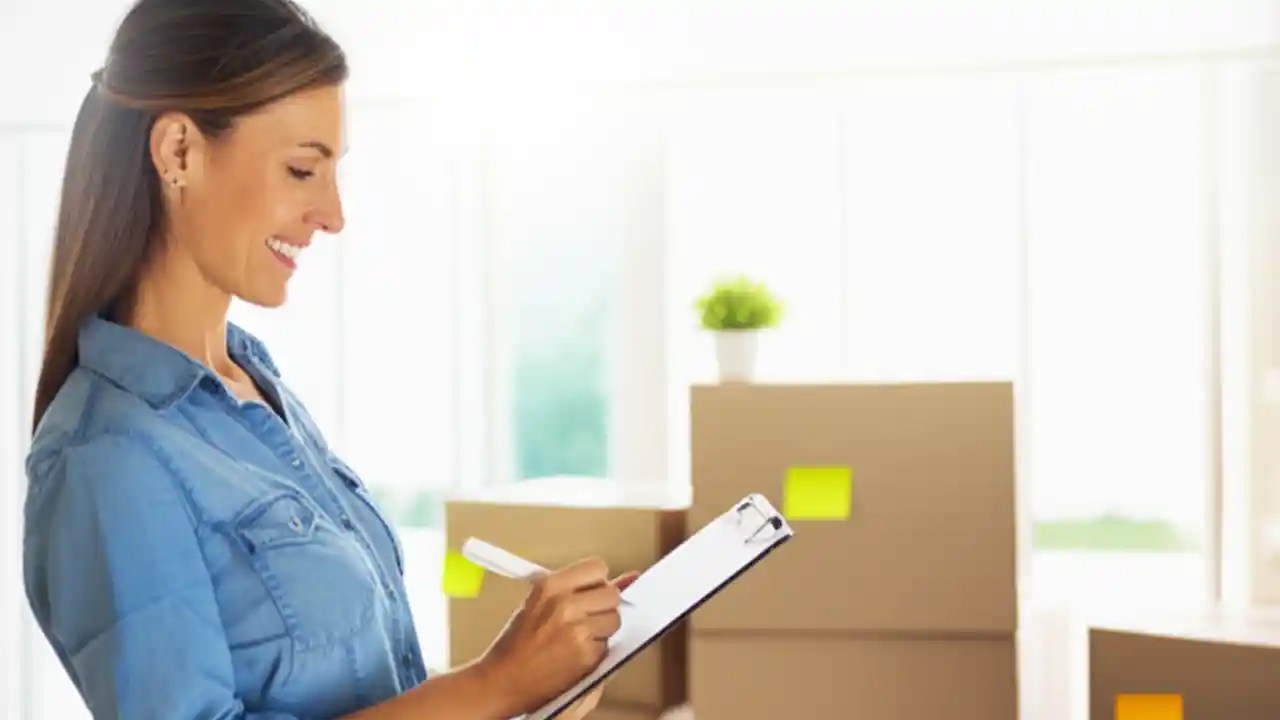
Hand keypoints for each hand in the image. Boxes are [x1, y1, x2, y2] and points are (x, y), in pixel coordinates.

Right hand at [479, 558, 633, 713]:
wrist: (503, 679)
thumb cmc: (517, 642)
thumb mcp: (540, 603)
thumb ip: (580, 587)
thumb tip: (631, 577)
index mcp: (550, 585)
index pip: (597, 567)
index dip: (596, 582)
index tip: (590, 591)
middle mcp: (565, 604)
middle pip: (611, 594)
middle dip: (602, 605)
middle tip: (584, 617)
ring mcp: (577, 630)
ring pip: (614, 619)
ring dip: (602, 628)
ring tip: (578, 636)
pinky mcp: (586, 655)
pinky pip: (608, 645)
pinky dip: (596, 650)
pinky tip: (575, 653)